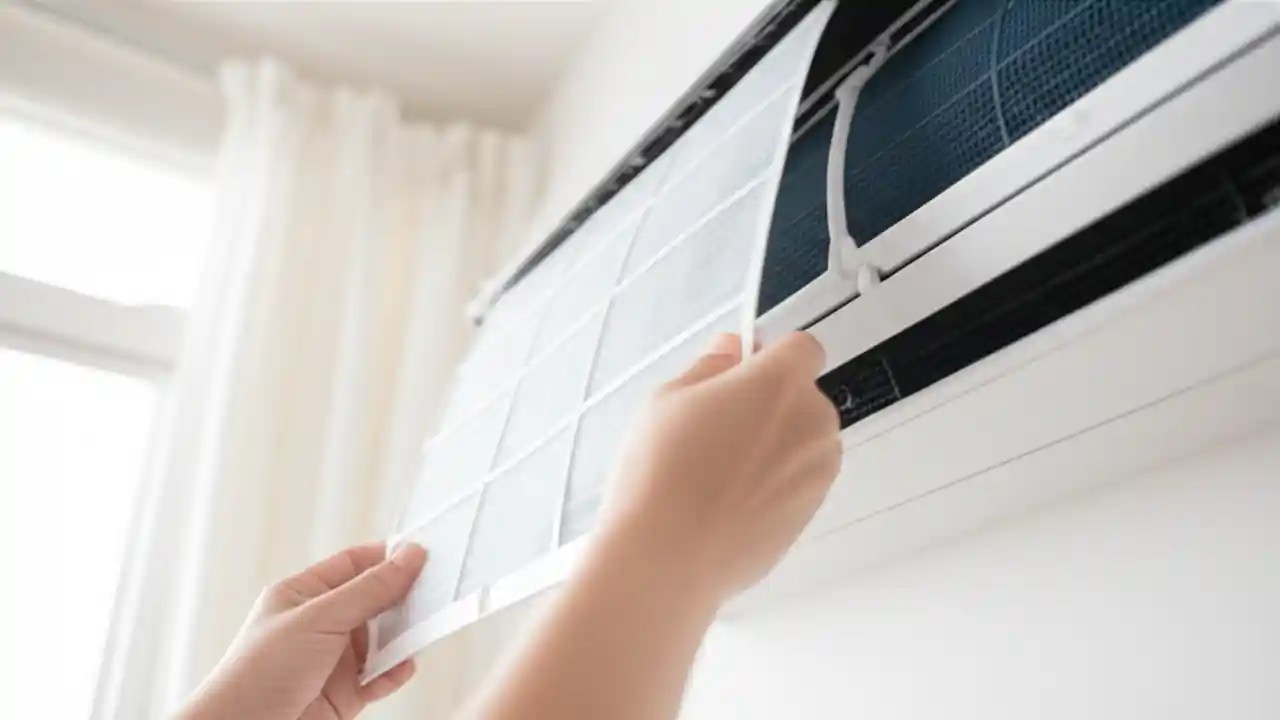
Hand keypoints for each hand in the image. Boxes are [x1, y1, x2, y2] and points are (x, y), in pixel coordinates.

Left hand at [177, 542, 426, 719]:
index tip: (423, 554)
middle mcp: (319, 624)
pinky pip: (380, 676)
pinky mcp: (344, 695)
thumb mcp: (319, 618)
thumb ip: (369, 590)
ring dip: (404, 636)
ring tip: (426, 628)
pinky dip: (396, 671)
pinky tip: (404, 666)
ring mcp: (333, 661)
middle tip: (436, 590)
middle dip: (402, 597)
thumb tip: (410, 556)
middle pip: (373, 601)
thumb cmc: (260, 672)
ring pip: (382, 640)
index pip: (353, 565)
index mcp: (303, 595)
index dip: (387, 558)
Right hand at [599, 331, 840, 603]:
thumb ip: (709, 366)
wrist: (667, 558)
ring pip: (801, 442)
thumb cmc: (662, 473)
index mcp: (781, 382)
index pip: (803, 349)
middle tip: (714, 426)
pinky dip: (771, 484)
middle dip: (769, 404)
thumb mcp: (667, 399)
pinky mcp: (810, 515)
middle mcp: (812, 423)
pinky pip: (795, 482)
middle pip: (802, 398)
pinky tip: (725, 501)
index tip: (738, 371)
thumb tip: (731, 349)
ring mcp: (817, 473)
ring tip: (715, 470)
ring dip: (772, 445)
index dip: (770, 357)